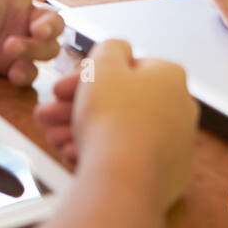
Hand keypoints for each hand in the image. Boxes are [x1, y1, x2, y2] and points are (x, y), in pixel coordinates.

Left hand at [0, 0, 81, 85]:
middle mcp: (18, 14)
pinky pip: (29, 70)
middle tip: (37, 30)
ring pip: (46, 47)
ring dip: (37, 50)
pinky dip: (28, 72)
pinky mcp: (3, 65)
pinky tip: (15, 72)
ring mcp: (13, 40)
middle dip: (53, 26)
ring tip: (10, 49)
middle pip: (54, 21)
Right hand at [34, 39, 195, 208]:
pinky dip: (101, 154)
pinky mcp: (167, 176)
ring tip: (53, 139)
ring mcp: (175, 144)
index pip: (125, 68)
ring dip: (82, 131)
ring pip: (120, 131)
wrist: (123, 179)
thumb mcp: (102, 65)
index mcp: (170, 77)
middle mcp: (179, 109)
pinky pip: (129, 158)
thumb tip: (119, 49)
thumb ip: (109, 48)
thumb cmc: (113, 118)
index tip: (61, 89)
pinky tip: (74, 157)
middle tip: (48, 114)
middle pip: (120, 102)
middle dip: (77, 107)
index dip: (86, 76)